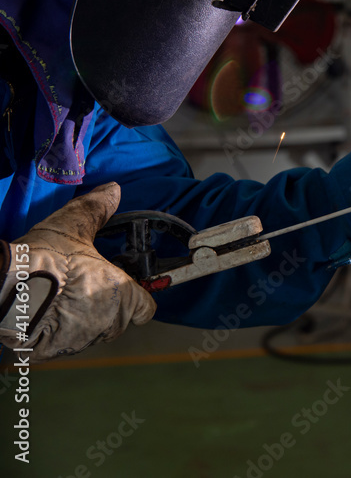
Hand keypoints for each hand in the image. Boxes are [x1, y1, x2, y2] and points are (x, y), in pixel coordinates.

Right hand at [0, 183, 156, 360]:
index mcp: (122, 294)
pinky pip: (67, 342)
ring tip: (61, 298)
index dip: (137, 298)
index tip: (126, 289)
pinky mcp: (58, 351)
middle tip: (82, 287)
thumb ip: (96, 209)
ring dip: (83, 319)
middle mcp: (109, 321)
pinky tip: (46, 311)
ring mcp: (84, 339)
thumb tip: (112, 191)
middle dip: (105, 305)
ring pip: (93, 331)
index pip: (146, 308)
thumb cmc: (44, 261)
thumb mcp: (72, 226)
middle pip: (117, 318)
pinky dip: (60, 331)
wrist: (7, 290)